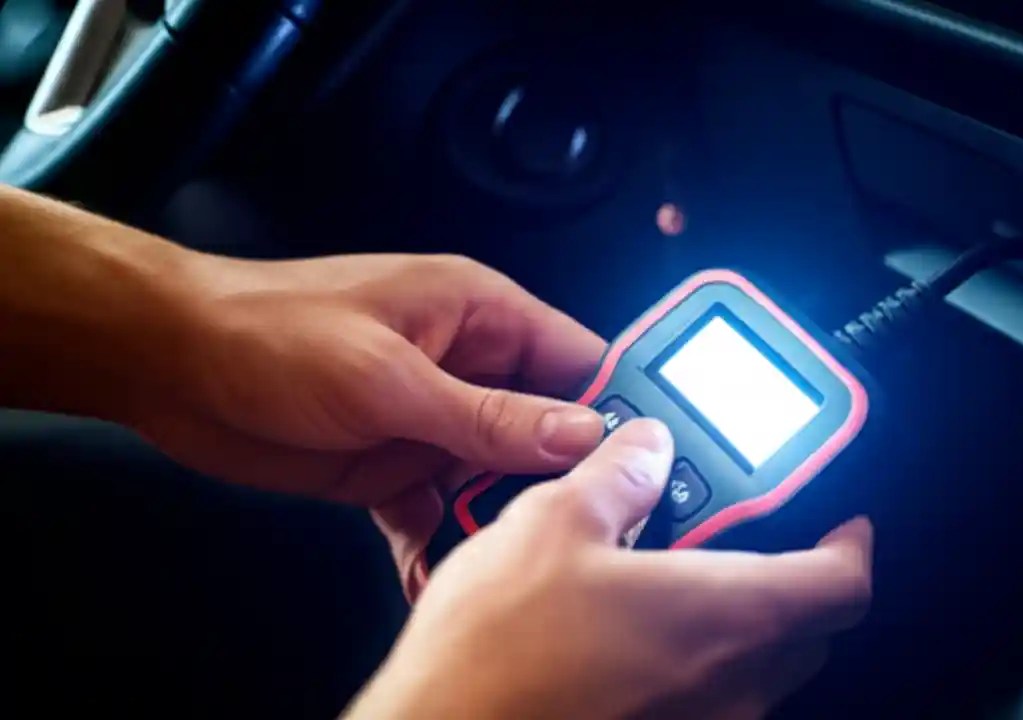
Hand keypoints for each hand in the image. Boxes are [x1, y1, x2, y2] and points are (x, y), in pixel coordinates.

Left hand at [133, 253, 606, 595]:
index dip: (613, 406)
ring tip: (503, 556)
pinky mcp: (393, 462)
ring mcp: (430, 417)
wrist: (172, 364)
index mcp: (478, 313)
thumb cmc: (273, 333)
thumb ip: (486, 415)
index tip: (641, 462)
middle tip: (569, 527)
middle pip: (544, 426)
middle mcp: (465, 364)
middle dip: (555, 476)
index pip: (576, 358)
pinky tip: (440, 569)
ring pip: (495, 475)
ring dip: (498, 515)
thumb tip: (579, 434)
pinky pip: (440, 505)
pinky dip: (442, 538)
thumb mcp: (390, 378)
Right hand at [345, 419, 873, 719]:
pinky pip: (701, 702)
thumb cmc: (495, 657)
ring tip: (664, 579)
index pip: (843, 581)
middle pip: (806, 627)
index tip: (842, 519)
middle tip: (743, 537)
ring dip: (732, 621)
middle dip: (790, 575)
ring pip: (754, 670)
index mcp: (727, 615)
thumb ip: (618, 474)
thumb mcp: (552, 522)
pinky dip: (686, 664)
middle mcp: (730, 685)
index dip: (851, 542)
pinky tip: (622, 638)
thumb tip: (645, 445)